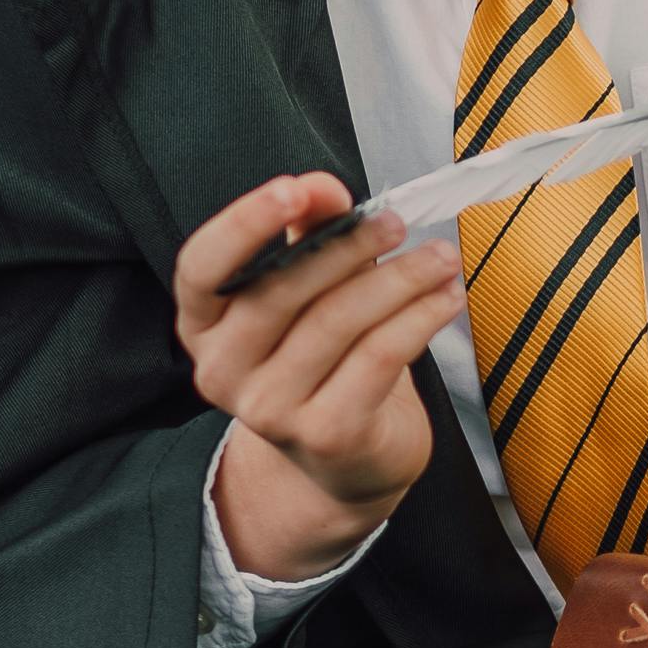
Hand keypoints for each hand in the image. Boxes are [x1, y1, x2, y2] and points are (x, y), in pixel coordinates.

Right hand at [171, 174, 464, 583]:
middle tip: (397, 223)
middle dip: (347, 247)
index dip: (243, 224)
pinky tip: (446, 298)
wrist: (344, 459)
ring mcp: (270, 409)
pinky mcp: (327, 434)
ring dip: (399, 280)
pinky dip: (418, 319)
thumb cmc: (321, 359)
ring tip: (440, 259)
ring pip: (338, 323)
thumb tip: (321, 189)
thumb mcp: (306, 291)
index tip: (294, 188)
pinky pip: (377, 359)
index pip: (201, 268)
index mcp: (203, 325)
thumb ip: (306, 235)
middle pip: (281, 292)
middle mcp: (223, 370)